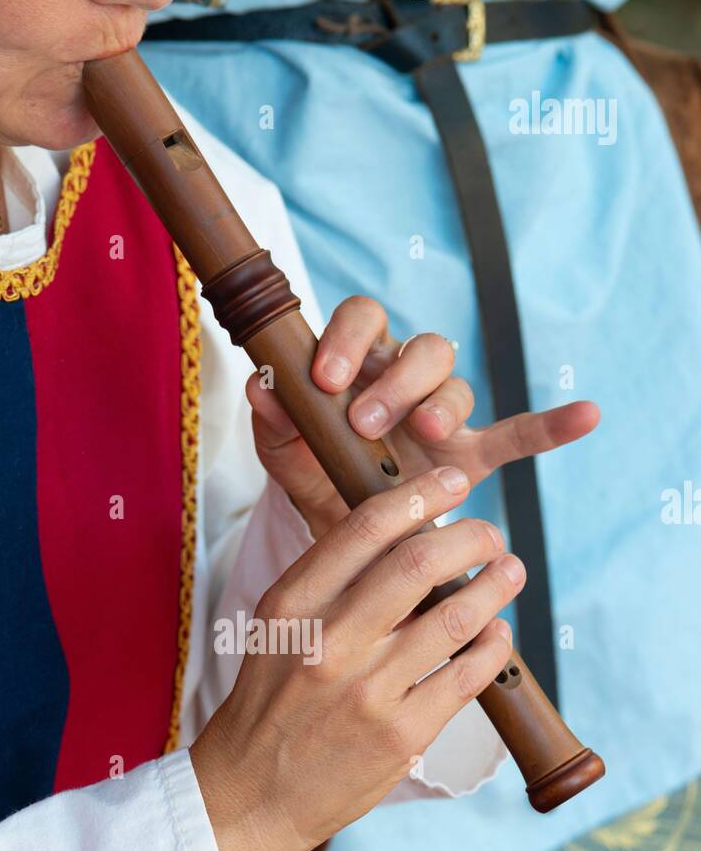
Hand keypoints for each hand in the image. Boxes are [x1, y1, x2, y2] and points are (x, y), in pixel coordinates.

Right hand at [190, 466, 523, 850]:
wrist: (248, 795)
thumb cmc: (270, 704)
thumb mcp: (277, 630)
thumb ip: (329, 583)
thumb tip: (407, 534)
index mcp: (292, 605)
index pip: (364, 529)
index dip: (419, 496)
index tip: (452, 483)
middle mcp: (328, 643)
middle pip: (419, 563)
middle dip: (471, 536)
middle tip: (491, 534)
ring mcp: (367, 691)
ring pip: (455, 618)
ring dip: (495, 586)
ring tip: (509, 572)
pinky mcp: (400, 736)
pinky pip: (467, 675)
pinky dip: (493, 645)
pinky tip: (496, 634)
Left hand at [247, 296, 598, 538]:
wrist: (342, 532)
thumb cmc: (312, 473)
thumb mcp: (283, 450)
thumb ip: (274, 417)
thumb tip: (262, 386)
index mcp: (359, 362)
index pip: (363, 319)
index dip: (347, 338)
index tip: (324, 379)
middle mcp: (405, 378)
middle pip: (421, 346)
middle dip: (396, 378)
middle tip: (365, 421)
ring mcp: (443, 415)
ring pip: (458, 383)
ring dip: (440, 402)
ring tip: (424, 431)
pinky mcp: (470, 456)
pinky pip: (518, 434)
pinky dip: (551, 426)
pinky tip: (587, 416)